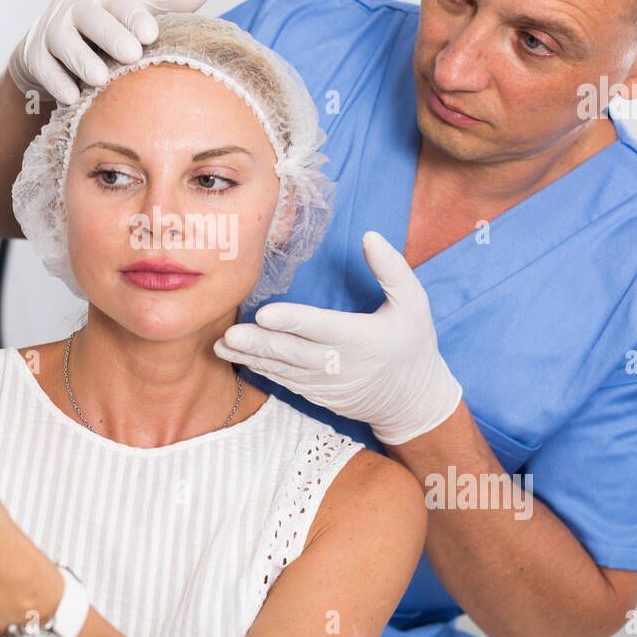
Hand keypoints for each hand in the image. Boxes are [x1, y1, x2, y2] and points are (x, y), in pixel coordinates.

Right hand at [8, 0, 217, 104]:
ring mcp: (50, 30)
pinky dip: (57, 83)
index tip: (151, 34)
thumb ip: (172, 4)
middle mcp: (74, 7)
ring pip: (64, 43)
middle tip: (131, 55)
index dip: (134, 16)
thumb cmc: (105, 32)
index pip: (119, 1)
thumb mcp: (137, 16)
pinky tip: (71, 97)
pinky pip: (44, 68)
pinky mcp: (33, 56)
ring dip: (82, 61)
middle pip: (91, 19)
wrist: (52, 50)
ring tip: (100, 79)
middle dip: (110, 36)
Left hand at [213, 231, 462, 444]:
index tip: (265, 314)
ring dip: (251, 357)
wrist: (411, 401)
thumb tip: (369, 236)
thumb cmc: (412, 343)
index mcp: (363, 339)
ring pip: (283, 370)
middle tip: (230, 334)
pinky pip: (285, 381)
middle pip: (294, 353)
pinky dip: (261, 370)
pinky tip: (237, 358)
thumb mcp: (414, 303)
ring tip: (221, 346)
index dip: (294, 321)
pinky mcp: (316, 394)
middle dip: (260, 344)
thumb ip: (392, 269)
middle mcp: (340, 364)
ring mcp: (325, 383)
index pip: (323, 327)